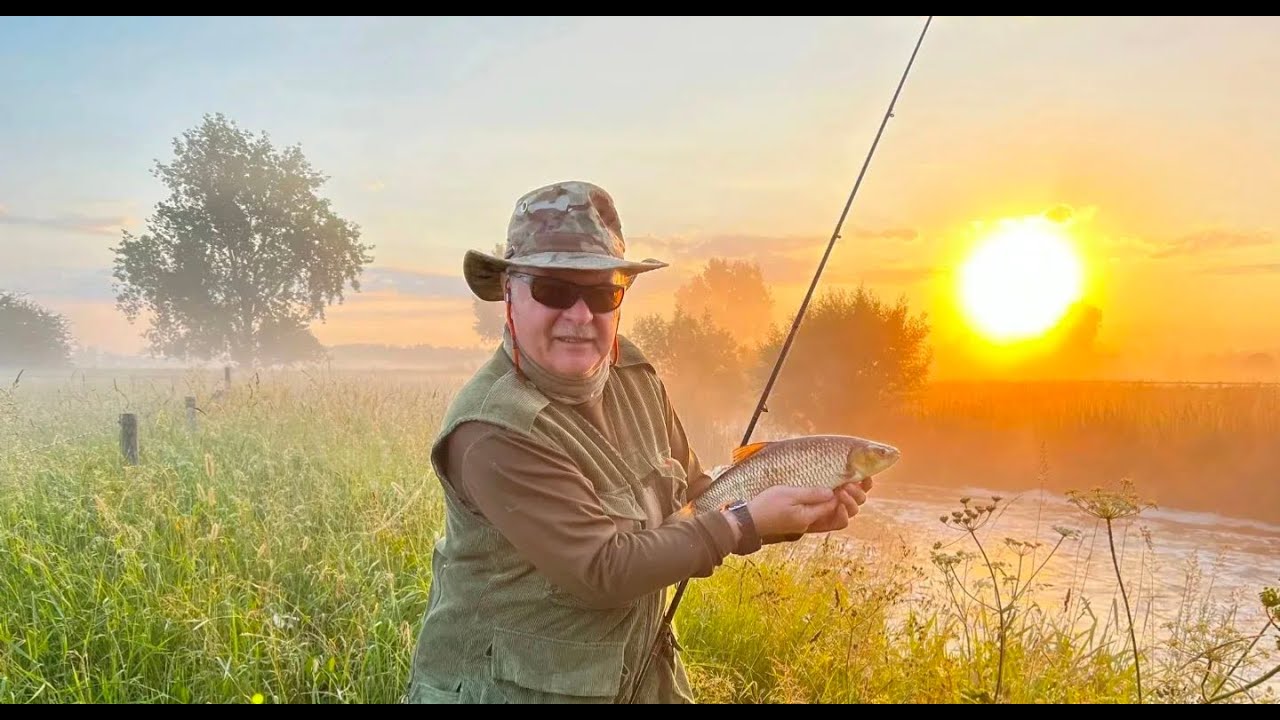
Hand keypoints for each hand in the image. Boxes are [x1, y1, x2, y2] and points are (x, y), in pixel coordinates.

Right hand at [744, 477, 861, 537]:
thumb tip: (831, 492)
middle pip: (835, 516)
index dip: (841, 493)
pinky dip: (823, 506)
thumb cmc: (765, 506)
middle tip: (843, 485)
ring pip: (827, 516)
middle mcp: (809, 524)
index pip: (834, 506)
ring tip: (834, 487)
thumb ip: (811, 494)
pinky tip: (819, 494)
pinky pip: (817, 515)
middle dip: (843, 501)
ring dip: (833, 503)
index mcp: (808, 517)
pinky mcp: (797, 522)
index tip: (843, 480)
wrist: (748, 521)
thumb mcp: (788, 494)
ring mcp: (803, 525)